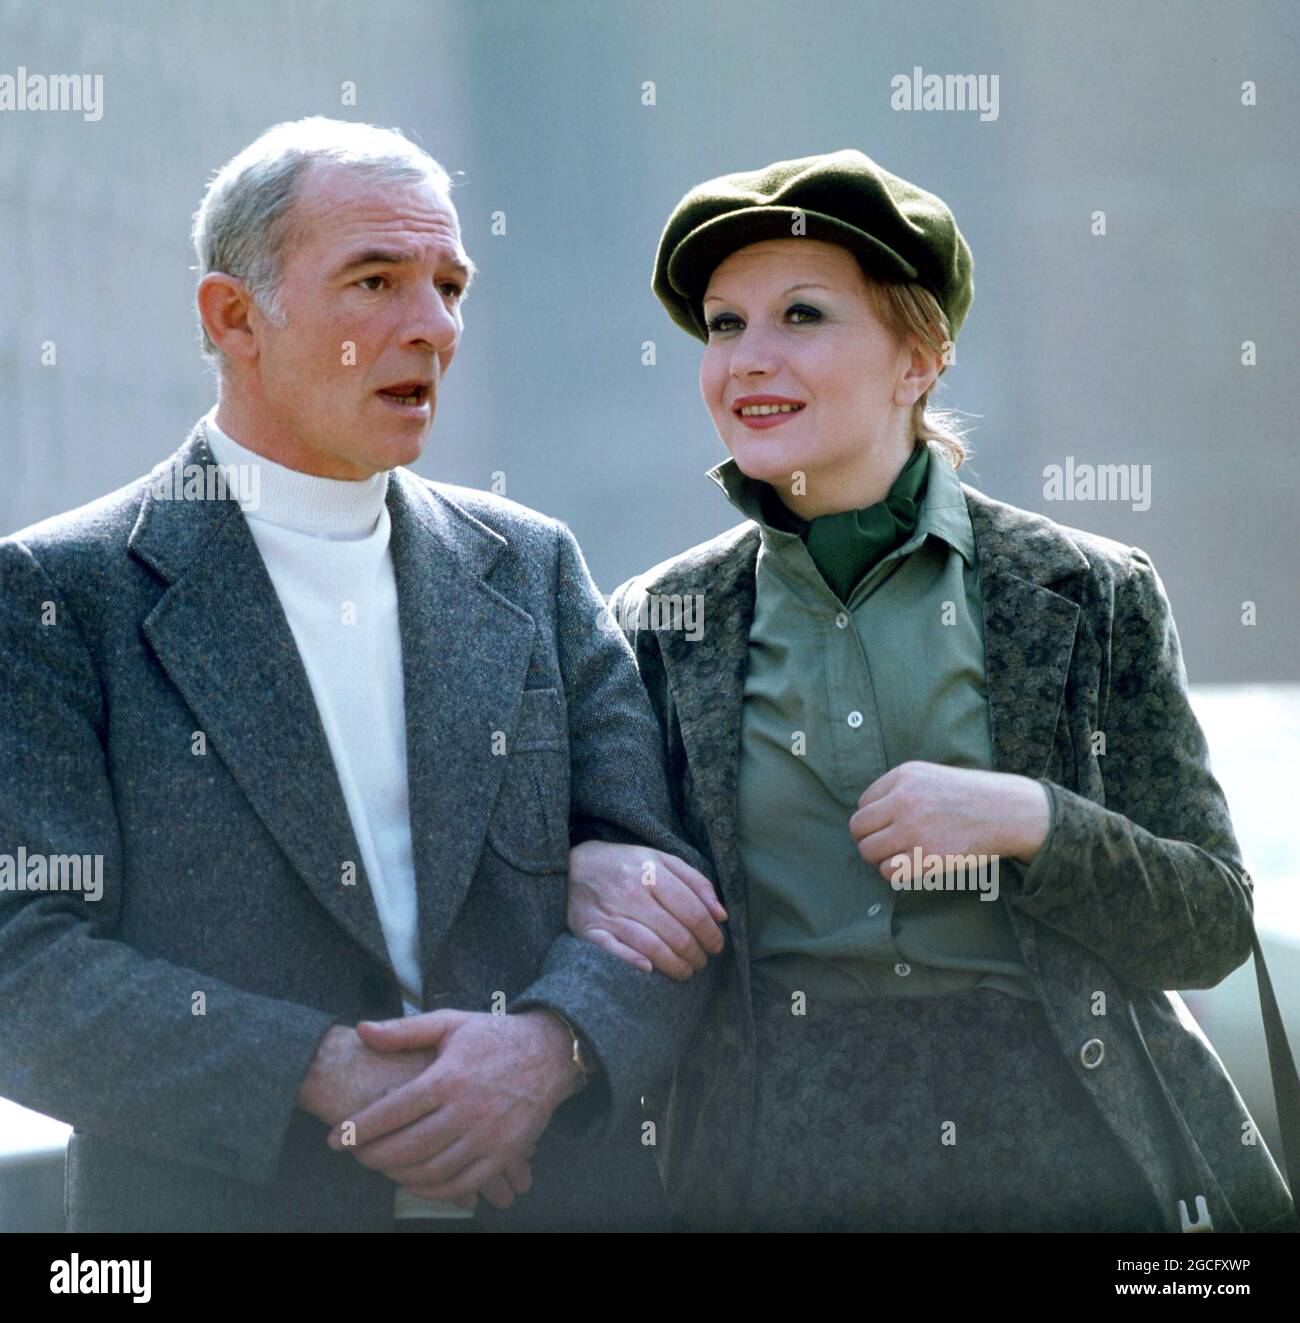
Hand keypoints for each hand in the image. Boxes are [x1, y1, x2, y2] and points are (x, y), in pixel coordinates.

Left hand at [324, 1009, 578, 1210]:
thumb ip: (404, 1031)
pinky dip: (434, 1190)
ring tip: (381, 1166)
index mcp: (449, 1077)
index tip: (334, 1139)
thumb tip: (361, 1030)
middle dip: (372, 1156)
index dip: (358, 1129)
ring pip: (432, 1170)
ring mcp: (488, 1136)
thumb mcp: (450, 1023)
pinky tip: (415, 1182)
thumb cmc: (494, 1037)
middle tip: (355, 1155)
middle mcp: (468, 1110)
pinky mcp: (505, 1154)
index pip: (393, 1111)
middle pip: (407, 1147)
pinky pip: (463, 1184)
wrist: (549, 1053)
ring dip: (398, 1175)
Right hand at [567, 840, 726, 978]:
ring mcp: (610, 912)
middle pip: (676, 933)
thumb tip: (721, 915)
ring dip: (676, 966)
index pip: (692, 911)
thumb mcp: (660, 860)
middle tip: (701, 961)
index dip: (710, 934)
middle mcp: (631, 891)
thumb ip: (694, 882)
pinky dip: (635, 963)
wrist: (573, 866)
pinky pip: (615, 951)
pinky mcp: (590, 929)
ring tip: (686, 971)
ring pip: (652, 947)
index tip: (716, 945)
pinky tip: (651, 971)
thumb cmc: (625, 865)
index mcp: (652, 871)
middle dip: (696, 954)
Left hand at [848, 761, 1049, 878]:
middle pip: (859, 828)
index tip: (891, 826)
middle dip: (869, 839)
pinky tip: (911, 867)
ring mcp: (914, 829)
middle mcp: (904, 800)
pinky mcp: (926, 856)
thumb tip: (870, 817)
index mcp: (904, 776)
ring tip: (901, 856)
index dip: (874, 819)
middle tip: (889, 846)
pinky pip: (888, 872)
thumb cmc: (971, 796)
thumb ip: (900, 790)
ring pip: (869, 851)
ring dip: (881, 858)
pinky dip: (894, 873)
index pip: (863, 803)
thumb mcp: (931, 776)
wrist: (1009, 811)